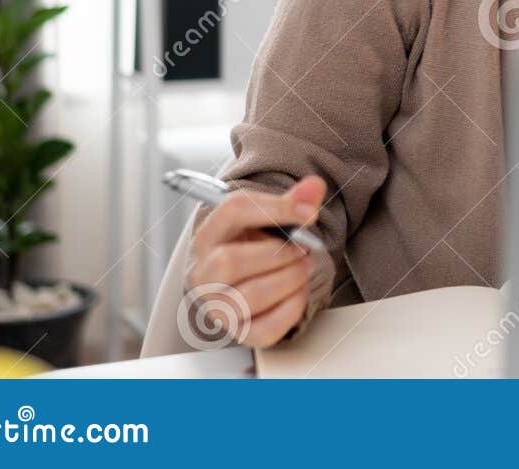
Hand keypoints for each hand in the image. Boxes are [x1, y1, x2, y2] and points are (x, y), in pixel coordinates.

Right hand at [187, 174, 325, 347]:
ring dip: (289, 279)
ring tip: (304, 267)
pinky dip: (291, 308)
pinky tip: (299, 291)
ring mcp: (217, 306)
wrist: (241, 280)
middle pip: (230, 262)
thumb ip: (292, 201)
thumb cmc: (253, 246)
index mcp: (210, 234)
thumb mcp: (267, 219)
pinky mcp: (239, 332)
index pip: (233, 211)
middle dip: (279, 254)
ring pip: (249, 296)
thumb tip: (314, 186)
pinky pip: (265, 328)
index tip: (310, 214)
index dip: (276, 209)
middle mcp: (204, 272)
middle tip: (304, 248)